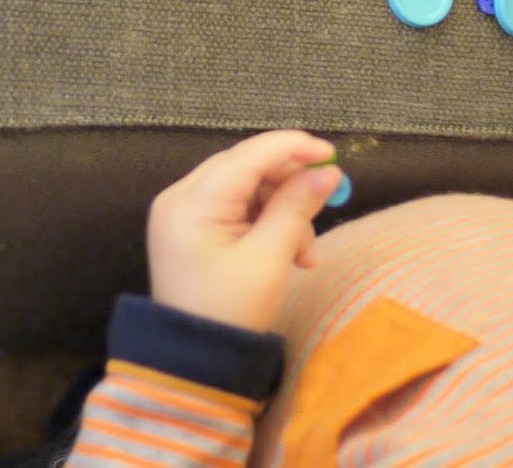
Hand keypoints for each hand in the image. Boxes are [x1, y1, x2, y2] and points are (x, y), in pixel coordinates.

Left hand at [147, 130, 341, 332]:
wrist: (192, 363)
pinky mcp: (191, 226)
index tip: (332, 156)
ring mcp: (182, 211)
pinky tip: (290, 252)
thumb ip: (297, 208)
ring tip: (304, 252)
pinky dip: (266, 222)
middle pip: (247, 167)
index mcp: (191, 203)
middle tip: (324, 206)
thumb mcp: (270, 259)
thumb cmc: (231, 312)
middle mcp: (180, 197)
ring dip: (282, 210)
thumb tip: (329, 172)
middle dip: (289, 187)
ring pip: (246, 187)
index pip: (248, 155)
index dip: (293, 148)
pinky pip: (236, 206)